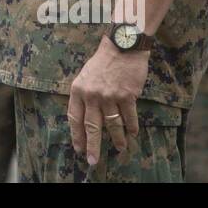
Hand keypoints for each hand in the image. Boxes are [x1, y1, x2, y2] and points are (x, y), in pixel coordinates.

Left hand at [68, 38, 147, 165]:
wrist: (122, 46)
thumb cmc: (103, 62)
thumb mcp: (85, 76)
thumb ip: (83, 96)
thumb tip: (84, 119)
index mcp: (78, 90)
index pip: (75, 118)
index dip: (76, 135)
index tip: (79, 148)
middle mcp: (92, 95)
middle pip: (92, 127)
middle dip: (92, 146)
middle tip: (93, 161)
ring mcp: (109, 96)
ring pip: (112, 125)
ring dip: (117, 140)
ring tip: (120, 149)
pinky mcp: (126, 95)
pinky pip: (129, 117)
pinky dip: (131, 127)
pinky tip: (133, 133)